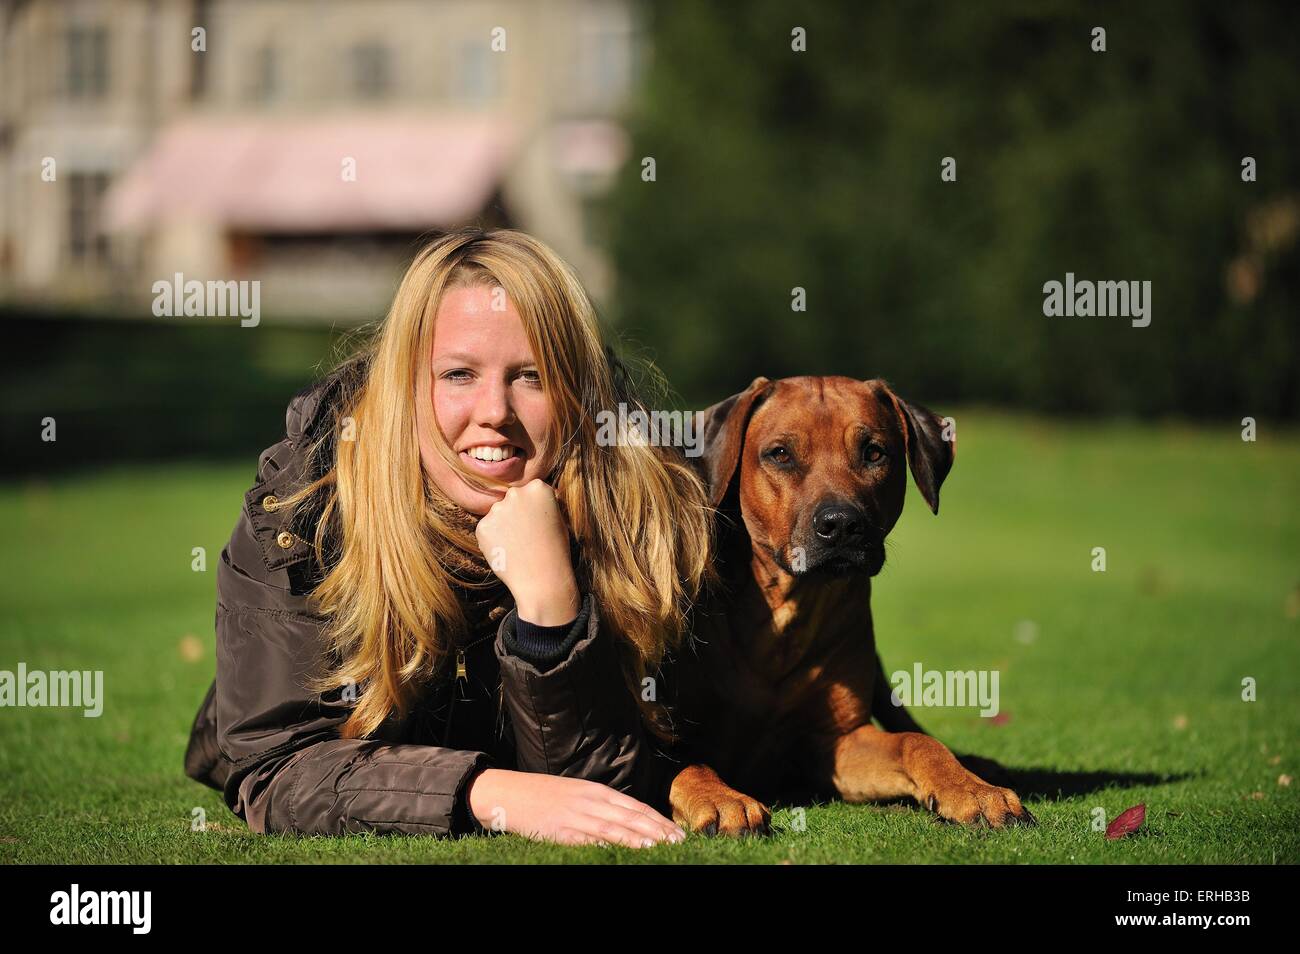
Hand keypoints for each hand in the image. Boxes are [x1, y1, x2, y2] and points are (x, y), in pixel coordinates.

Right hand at [467, 768, 685, 846]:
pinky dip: (607, 846)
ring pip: (614, 829)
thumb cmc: (543, 795)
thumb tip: (629, 819)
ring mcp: (575, 816)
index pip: (634, 806)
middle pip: (630, 817)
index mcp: (595, 790)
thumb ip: (600, 804)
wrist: (508, 793)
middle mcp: (589, 801)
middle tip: (678, 843)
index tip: (676, 832)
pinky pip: (588, 840)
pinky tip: (622, 851)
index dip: (657, 820)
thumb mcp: (576, 793)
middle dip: (657, 831)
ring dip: (638, 839)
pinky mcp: (561, 831)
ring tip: (660, 847)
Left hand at [474, 479, 579, 624]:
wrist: (542, 579)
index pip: (529, 491)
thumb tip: (531, 497)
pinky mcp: (483, 527)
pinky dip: (493, 539)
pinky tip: (507, 551)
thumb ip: (542, 504)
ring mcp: (497, 510)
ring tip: (517, 546)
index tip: (538, 523)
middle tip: (525, 535)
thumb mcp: (559, 518)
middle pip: (511, 499)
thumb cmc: (556, 550)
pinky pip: (487, 529)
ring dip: (503, 525)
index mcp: (538, 488)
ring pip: (497, 514)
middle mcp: (515, 493)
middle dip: (515, 513)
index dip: (533, 508)